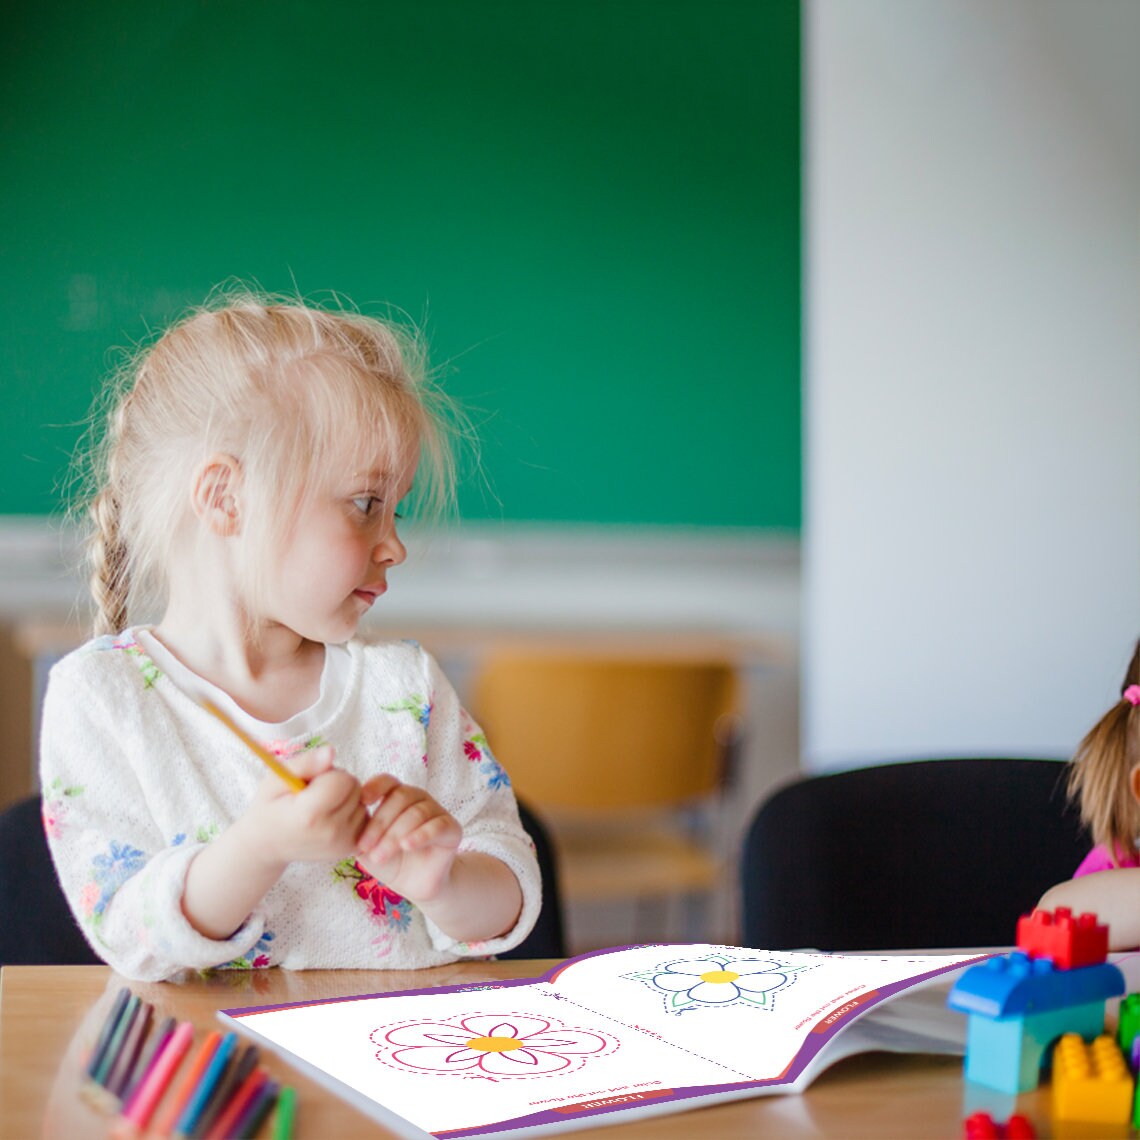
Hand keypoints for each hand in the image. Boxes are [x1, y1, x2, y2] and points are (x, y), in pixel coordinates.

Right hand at [245, 745, 367, 866]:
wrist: (268, 846)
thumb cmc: (271, 808)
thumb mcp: (275, 780)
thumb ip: (305, 763)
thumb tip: (331, 751)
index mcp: (310, 815)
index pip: (343, 779)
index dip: (328, 774)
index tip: (310, 783)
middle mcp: (331, 832)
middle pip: (355, 788)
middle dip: (338, 784)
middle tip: (314, 795)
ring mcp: (343, 843)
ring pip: (362, 801)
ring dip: (345, 799)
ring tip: (320, 807)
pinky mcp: (351, 848)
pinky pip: (365, 816)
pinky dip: (351, 812)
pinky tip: (331, 818)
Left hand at [355, 775, 461, 902]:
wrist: (415, 886)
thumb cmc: (390, 861)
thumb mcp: (368, 846)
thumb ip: (357, 829)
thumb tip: (340, 814)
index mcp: (398, 796)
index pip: (388, 781)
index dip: (375, 787)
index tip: (362, 801)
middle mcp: (419, 799)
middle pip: (401, 797)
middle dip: (380, 823)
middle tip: (365, 847)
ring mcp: (437, 812)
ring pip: (416, 813)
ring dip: (394, 835)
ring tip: (380, 856)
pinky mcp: (452, 829)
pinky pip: (438, 826)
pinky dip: (421, 834)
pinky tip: (407, 845)